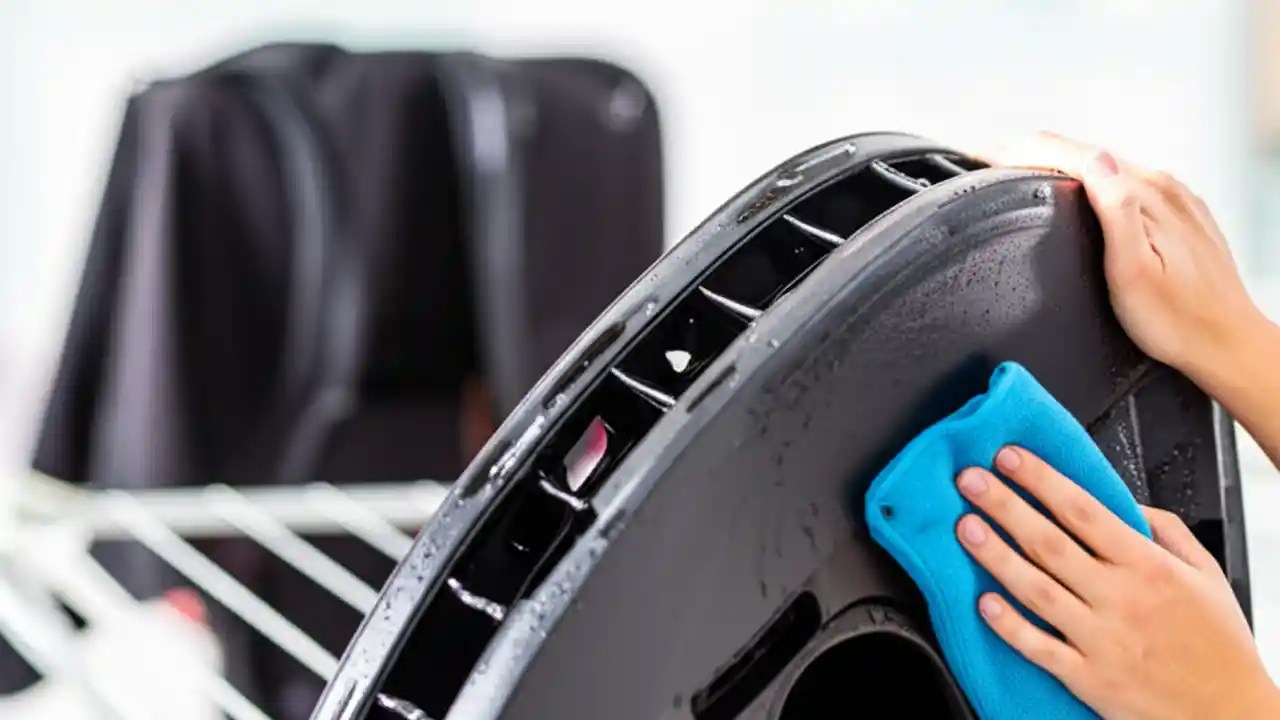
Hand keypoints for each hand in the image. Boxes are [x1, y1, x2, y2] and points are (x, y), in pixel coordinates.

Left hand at [955, 445, 1277, 719]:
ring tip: (965, 527)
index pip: (1083, 511)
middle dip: (1005, 505)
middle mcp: (1121, 599)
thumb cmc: (1219, 645)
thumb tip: (1125, 502)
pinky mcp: (1088, 678)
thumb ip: (1167, 530)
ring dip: (995, 555)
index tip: (1009, 456)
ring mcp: (1101, 640)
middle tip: (970, 479)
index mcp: (1148, 567)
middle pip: (1049, 542)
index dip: (1041, 480)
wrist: (1230, 715)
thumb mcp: (1207, 575)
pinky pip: (1039, 647)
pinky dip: (1009, 625)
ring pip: (1036, 589)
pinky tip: (982, 603)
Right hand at [979, 132, 1269, 386]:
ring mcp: (1173, 197)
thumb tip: (1094, 160)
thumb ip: (1114, 209)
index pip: (1073, 155)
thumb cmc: (1178, 321)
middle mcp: (1163, 187)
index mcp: (1146, 196)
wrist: (1226, 343)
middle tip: (989, 157)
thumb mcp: (1132, 270)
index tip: (984, 152)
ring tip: (1018, 166)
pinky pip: (1124, 179)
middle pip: (1084, 152)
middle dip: (1032, 150)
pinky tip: (1075, 189)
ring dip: (1058, 160)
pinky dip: (1089, 177)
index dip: (1021, 149)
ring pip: (1104, 164)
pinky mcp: (1178, 211)